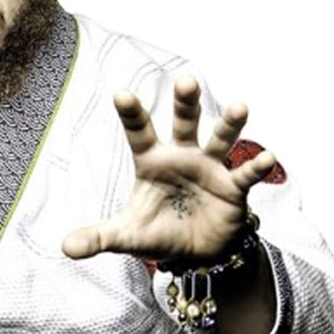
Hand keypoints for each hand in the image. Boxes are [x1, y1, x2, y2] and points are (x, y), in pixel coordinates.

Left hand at [62, 77, 278, 263]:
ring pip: (220, 139)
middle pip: (184, 123)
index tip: (122, 94)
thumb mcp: (127, 237)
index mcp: (152, 162)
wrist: (196, 252)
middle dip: (186, 102)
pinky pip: (245, 173)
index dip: (132, 114)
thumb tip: (66, 248)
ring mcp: (210, 168)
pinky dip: (256, 166)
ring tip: (240, 107)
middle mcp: (183, 156)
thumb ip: (99, 237)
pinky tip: (267, 158)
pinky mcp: (233, 187)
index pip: (139, 133)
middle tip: (186, 80)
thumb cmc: (158, 232)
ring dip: (230, 124)